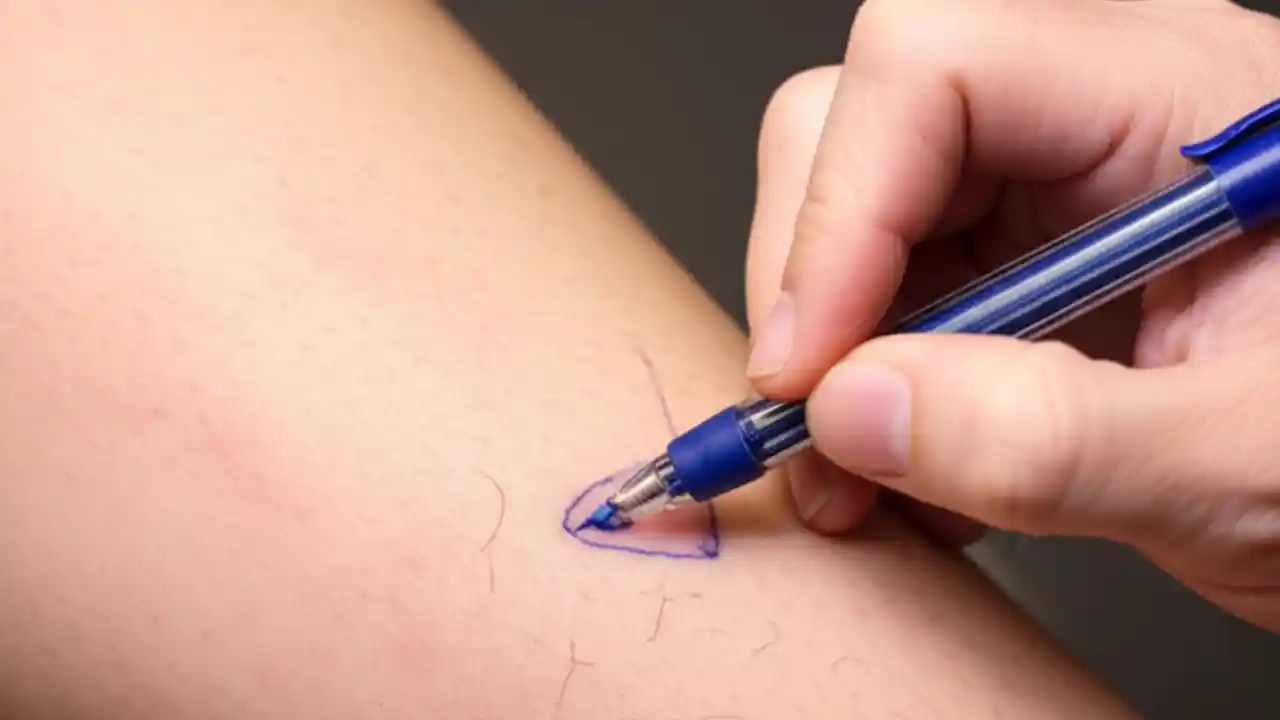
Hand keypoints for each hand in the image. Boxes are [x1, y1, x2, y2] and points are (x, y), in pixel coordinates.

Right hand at [745, 0, 1279, 629]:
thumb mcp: (1258, 465)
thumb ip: (1059, 439)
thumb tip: (854, 408)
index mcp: (1186, 105)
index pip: (935, 66)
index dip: (838, 208)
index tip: (808, 364)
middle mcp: (1107, 124)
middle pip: (870, 123)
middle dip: (814, 277)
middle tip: (810, 414)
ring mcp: (1064, 198)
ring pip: (864, 218)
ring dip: (831, 354)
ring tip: (851, 475)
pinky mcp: (1037, 272)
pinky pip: (896, 297)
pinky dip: (870, 391)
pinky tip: (900, 472)